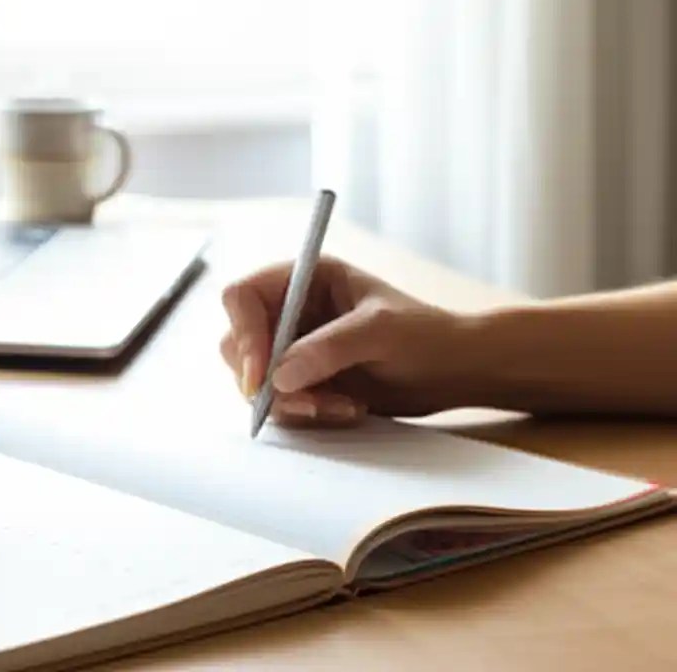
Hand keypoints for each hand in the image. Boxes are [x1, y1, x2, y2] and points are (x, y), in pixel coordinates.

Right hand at [220, 256, 473, 424]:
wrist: (454, 372)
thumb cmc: (426, 335)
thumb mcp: (380, 332)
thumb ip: (327, 349)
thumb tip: (277, 377)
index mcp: (304, 279)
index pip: (242, 297)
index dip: (244, 333)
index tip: (261, 376)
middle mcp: (290, 311)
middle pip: (238, 343)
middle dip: (267, 379)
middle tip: (307, 402)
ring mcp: (293, 347)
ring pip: (255, 380)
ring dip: (291, 402)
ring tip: (341, 406)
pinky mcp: (302, 380)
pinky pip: (279, 403)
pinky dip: (306, 413)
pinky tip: (347, 408)